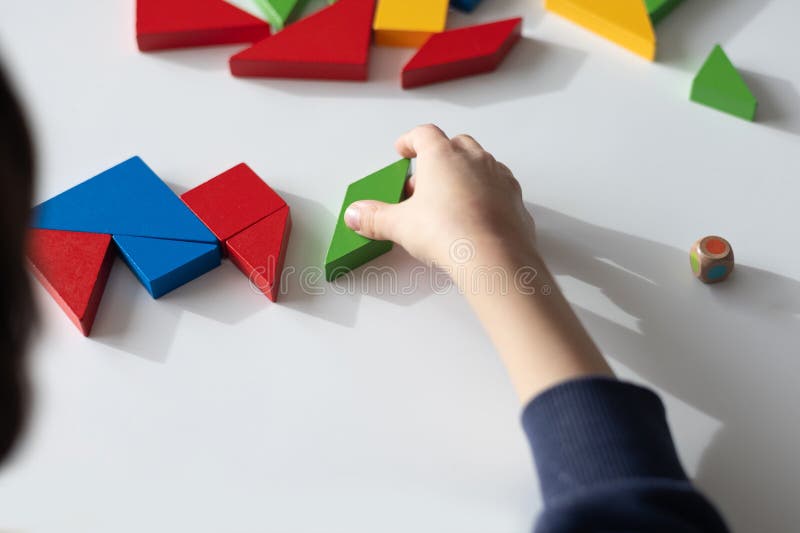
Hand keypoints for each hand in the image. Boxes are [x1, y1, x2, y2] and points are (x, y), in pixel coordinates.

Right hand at [345, 124, 611, 403]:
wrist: (493, 256)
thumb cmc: (449, 232)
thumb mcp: (400, 225)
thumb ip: (375, 218)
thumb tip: (356, 215)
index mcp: (442, 155)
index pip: (424, 134)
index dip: (410, 140)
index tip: (403, 149)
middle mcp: (474, 158)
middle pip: (455, 144)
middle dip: (438, 158)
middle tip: (423, 182)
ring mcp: (499, 177)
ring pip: (480, 164)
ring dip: (464, 174)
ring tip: (449, 200)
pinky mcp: (516, 199)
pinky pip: (498, 188)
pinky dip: (486, 195)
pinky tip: (475, 216)